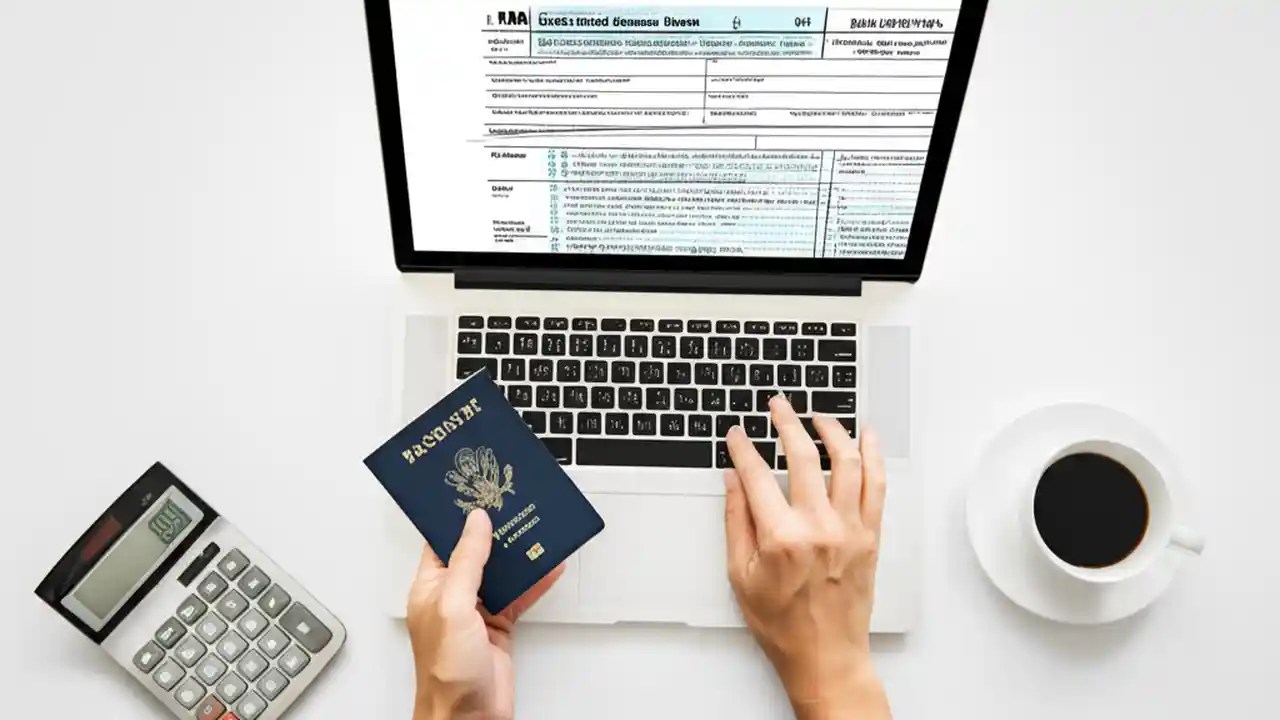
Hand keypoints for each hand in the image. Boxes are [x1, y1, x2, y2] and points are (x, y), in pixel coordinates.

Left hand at [407, 509, 564, 719]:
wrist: (469, 717)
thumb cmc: (446, 673)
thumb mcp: (453, 606)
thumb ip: (466, 562)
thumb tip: (475, 524)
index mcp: (430, 587)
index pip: (442, 542)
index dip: (457, 518)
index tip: (477, 496)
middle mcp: (452, 597)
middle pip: (476, 553)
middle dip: (496, 531)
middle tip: (513, 507)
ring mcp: (477, 612)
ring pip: (501, 572)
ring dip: (518, 553)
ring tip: (535, 530)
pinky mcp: (499, 627)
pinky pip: (519, 595)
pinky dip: (536, 580)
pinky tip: (548, 566)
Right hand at [724, 395, 889, 719]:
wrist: (825, 656)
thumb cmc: (782, 625)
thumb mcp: (740, 576)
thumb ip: (736, 522)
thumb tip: (733, 480)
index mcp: (781, 538)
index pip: (757, 475)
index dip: (744, 448)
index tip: (738, 434)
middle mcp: (818, 528)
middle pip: (803, 457)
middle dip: (786, 423)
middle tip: (778, 406)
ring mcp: (850, 530)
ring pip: (846, 462)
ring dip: (832, 430)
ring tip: (818, 416)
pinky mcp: (871, 536)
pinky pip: (877, 485)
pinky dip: (873, 455)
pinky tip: (865, 437)